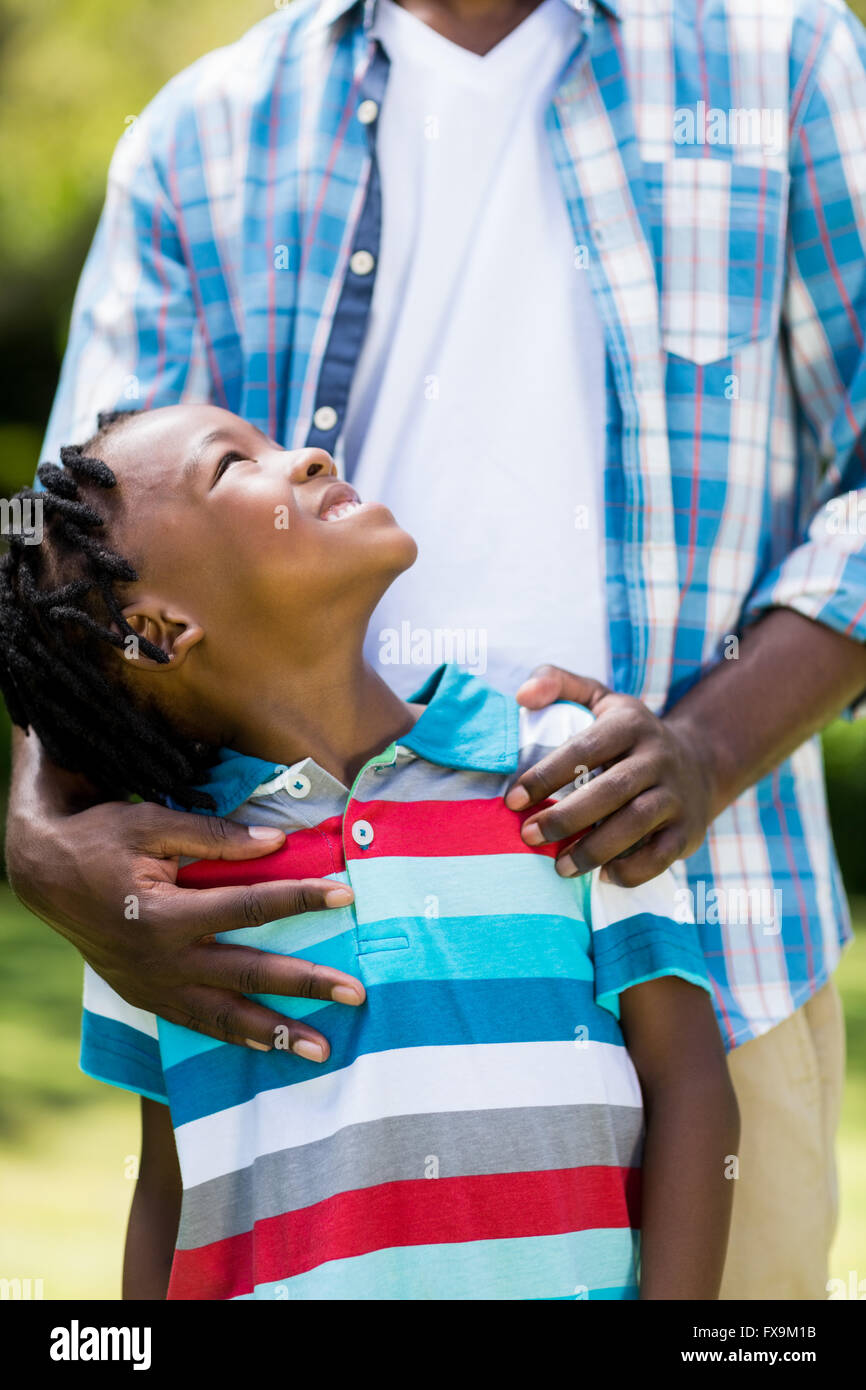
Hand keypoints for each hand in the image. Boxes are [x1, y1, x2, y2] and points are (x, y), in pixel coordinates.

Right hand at [7, 798, 364, 1060]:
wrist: (42, 875)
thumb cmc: (100, 840)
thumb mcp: (152, 825)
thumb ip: (216, 838)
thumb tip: (277, 842)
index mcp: (163, 914)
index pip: (247, 908)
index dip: (299, 898)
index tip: (346, 894)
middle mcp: (160, 960)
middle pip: (246, 975)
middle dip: (304, 987)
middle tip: (356, 995)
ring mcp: (151, 985)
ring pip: (223, 1017)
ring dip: (276, 1034)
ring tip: (322, 1049)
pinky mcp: (143, 996)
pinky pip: (195, 1024)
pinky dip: (233, 1038)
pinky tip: (267, 1046)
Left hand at [504, 665, 714, 886]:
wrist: (700, 762)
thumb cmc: (630, 735)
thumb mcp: (600, 698)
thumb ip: (559, 683)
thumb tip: (521, 696)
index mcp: (631, 723)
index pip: (584, 748)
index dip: (545, 775)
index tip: (512, 800)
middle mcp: (658, 756)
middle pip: (610, 790)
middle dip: (565, 817)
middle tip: (529, 836)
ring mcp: (676, 795)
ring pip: (635, 824)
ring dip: (593, 850)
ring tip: (559, 867)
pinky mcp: (689, 830)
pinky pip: (661, 856)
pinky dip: (631, 871)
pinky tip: (602, 875)